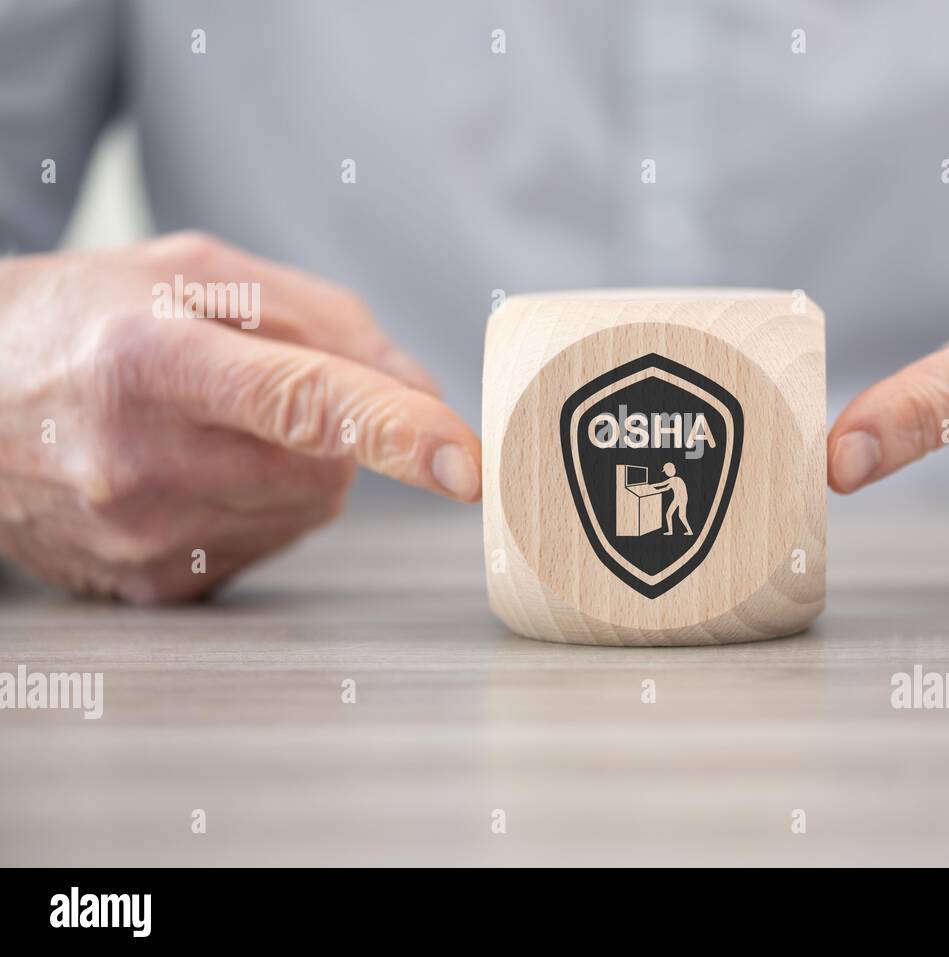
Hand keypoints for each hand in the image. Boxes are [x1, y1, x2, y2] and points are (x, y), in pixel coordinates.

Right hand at [0, 232, 480, 601]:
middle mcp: (136, 461)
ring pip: (307, 511)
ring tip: (209, 425)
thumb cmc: (90, 319)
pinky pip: (269, 545)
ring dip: (296, 467)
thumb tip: (424, 395)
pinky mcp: (152, 585)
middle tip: (255, 390)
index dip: (395, 431)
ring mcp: (139, 537)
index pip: (300, 401)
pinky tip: (193, 470)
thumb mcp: (199, 271)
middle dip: (330, 430)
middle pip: (323, 467)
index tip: (465, 463)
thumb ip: (329, 320)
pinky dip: (261, 506)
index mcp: (148, 361)